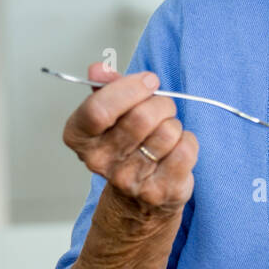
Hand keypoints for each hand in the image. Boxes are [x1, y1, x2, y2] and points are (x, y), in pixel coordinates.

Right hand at [62, 63, 198, 217]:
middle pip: (141, 117)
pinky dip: (188, 142)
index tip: (149, 81)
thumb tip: (98, 68)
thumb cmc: (127, 146)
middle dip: (161, 104)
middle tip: (162, 109)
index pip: (99, 109)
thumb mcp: (112, 112)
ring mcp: (129, 180)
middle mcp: (100, 161)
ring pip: (167, 132)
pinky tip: (176, 150)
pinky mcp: (159, 191)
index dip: (130, 89)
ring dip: (174, 125)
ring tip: (166, 134)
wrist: (136, 199)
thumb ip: (106, 86)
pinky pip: (185, 150)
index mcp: (80, 137)